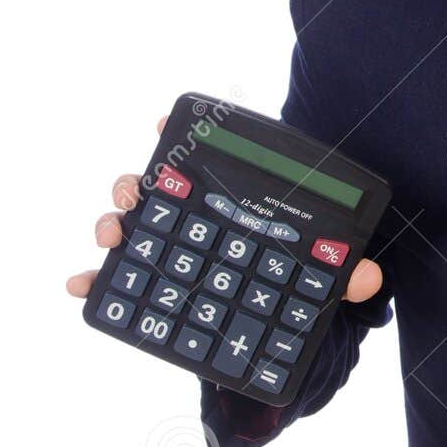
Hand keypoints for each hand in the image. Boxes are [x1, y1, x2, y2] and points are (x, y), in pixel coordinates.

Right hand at [65, 116, 384, 302]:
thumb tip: (366, 279)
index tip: (165, 122)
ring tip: (115, 233)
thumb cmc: (293, 280)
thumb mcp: (324, 276)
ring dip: (114, 221)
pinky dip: (93, 278)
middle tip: (139, 191)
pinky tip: (80, 283)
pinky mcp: (148, 282)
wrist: (271, 325)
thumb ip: (346, 275)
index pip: (207, 155)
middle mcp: (192, 212)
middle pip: (156, 185)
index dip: (182, 132)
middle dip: (137, 180)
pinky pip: (114, 277)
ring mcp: (165, 247)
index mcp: (232, 196)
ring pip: (130, 223)